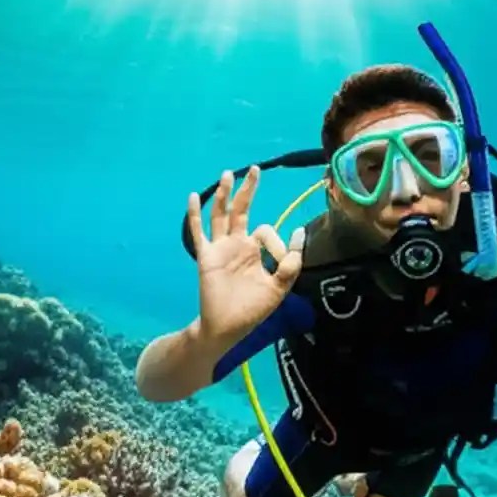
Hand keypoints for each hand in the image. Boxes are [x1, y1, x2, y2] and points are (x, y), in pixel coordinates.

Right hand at [186, 166, 304, 345]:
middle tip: (255, 169)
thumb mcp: (279, 287)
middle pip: (242, 210)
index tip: (282, 260)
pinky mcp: (206, 256)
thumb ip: (290, 264)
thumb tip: (300, 234)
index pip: (267, 231)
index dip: (279, 241)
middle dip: (248, 190)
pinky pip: (198, 232)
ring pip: (221, 215)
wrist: (226, 327)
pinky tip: (195, 197)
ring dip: (224, 195)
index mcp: (255, 250)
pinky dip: (196, 214)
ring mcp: (220, 248)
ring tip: (228, 174)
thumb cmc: (252, 309)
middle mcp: (237, 244)